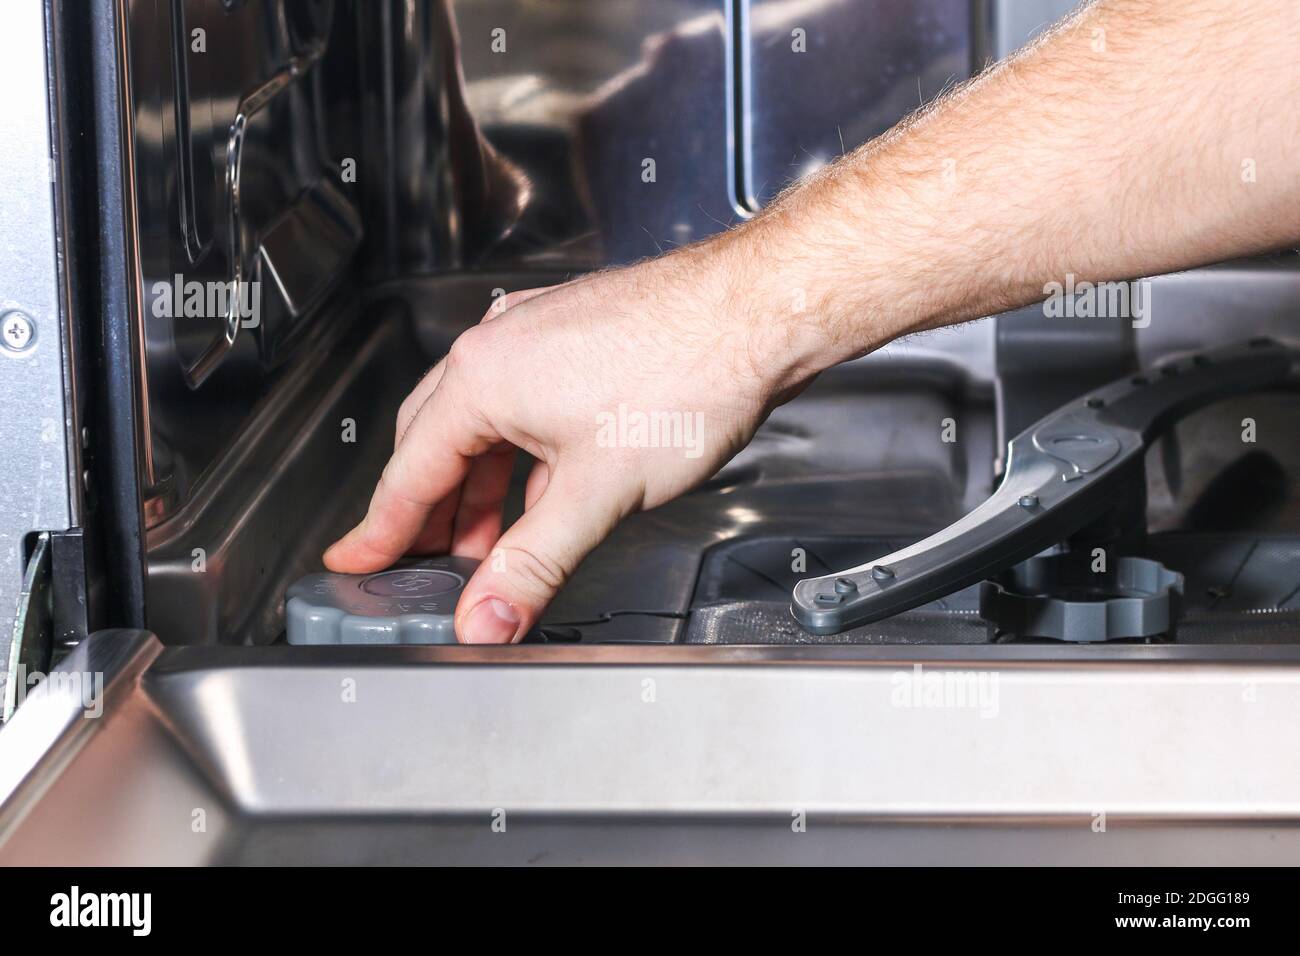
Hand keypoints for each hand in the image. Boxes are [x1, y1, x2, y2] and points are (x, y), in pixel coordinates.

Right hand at [323, 236, 816, 641]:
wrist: (758, 310)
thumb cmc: (688, 372)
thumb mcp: (598, 493)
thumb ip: (534, 564)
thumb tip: (486, 617)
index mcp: (482, 379)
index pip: (409, 473)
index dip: (381, 531)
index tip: (355, 559)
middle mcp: (499, 346)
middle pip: (437, 443)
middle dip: (429, 512)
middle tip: (422, 563)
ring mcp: (539, 335)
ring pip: (485, 424)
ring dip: (480, 487)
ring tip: (486, 543)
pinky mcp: (577, 335)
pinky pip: (525, 403)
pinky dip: (520, 456)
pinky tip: (541, 491)